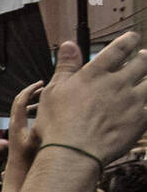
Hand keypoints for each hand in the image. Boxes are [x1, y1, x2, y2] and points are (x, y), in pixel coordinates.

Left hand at [7, 80, 43, 165]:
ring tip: (45, 93)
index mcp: (17, 123)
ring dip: (32, 99)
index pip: (21, 100)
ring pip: (21, 107)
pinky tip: (41, 108)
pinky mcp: (17, 130)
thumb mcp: (35, 143)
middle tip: (44, 85)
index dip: (31, 89)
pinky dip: (31, 107)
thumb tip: (45, 119)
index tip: (42, 83)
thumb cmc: (28, 159)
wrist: (18, 170)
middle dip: (31, 91)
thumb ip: (40, 131)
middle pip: (19, 101)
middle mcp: (13, 123)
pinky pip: (23, 113)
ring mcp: (14, 126)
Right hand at [33, 33, 146, 166]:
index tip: (133, 38)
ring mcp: (132, 102)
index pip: (120, 48)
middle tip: (143, 57)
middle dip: (144, 57)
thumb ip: (66, 66)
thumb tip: (69, 44)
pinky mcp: (140, 120)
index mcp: (96, 73)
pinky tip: (145, 105)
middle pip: (141, 63)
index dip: (129, 40)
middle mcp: (118, 83)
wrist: (73, 153)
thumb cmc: (58, 124)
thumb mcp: (54, 91)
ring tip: (145, 79)